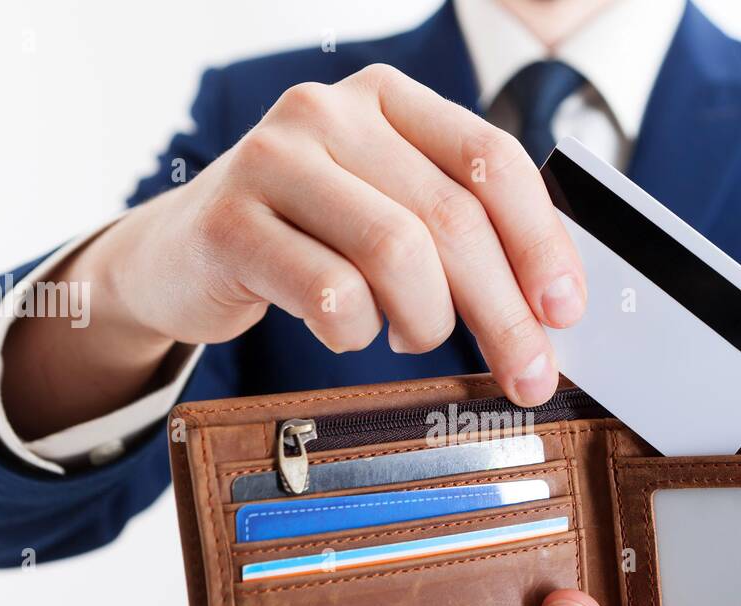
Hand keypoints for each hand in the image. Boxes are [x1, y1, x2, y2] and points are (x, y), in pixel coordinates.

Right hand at [3, 64, 585, 437]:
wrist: (175, 255)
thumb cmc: (300, 237)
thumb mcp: (380, 208)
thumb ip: (454, 228)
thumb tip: (548, 303)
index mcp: (386, 99)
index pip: (490, 160)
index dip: (541, 240)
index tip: (565, 309)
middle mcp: (329, 112)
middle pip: (452, 218)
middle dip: (504, 311)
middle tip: (528, 372)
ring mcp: (273, 160)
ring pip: (397, 253)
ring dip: (426, 321)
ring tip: (411, 336)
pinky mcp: (229, 222)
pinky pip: (330, 294)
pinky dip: (356, 332)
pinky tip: (347, 330)